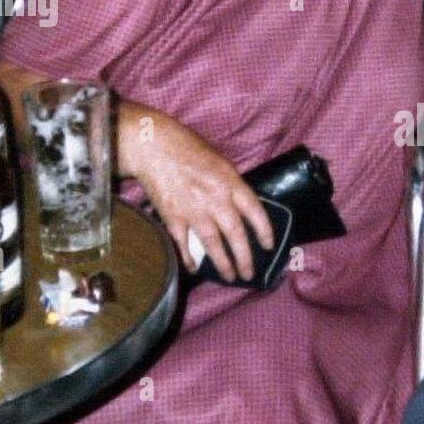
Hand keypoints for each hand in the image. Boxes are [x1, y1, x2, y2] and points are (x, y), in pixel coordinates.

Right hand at [123, 109, 273, 281]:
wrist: (154, 146)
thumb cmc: (188, 148)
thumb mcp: (220, 161)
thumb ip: (232, 185)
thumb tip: (242, 206)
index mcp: (231, 183)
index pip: (255, 211)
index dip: (264, 231)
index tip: (269, 245)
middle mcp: (216, 199)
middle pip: (236, 234)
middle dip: (245, 258)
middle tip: (249, 274)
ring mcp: (193, 210)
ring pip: (213, 244)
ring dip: (223, 263)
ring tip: (230, 277)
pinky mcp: (172, 217)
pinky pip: (183, 243)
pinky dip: (188, 258)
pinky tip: (194, 268)